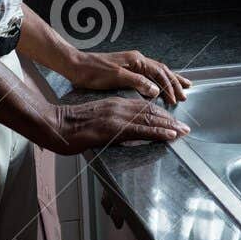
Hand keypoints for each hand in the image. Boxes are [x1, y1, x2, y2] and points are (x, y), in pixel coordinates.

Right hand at [46, 97, 189, 153]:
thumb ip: (109, 121)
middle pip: (151, 111)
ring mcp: (117, 117)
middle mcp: (118, 107)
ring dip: (169, 126)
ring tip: (183, 131)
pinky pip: (141, 130)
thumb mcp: (94, 118)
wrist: (55, 124)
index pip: (143, 106)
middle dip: (170, 119)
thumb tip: (120, 130)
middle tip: (185, 127)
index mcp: (114, 103)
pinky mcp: (114, 129)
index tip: (172, 119)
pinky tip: (170, 136)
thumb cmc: (69, 125)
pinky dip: (159, 132)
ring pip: (150, 119)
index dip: (160, 113)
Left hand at [67, 49, 191, 104]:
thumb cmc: (93, 71)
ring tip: (181, 87)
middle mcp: (136, 60)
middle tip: (186, 94)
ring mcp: (131, 64)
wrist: (76, 66)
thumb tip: (156, 90)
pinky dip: (158, 81)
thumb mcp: (116, 77)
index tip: (177, 100)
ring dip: (169, 81)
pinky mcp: (125, 70)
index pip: (160, 73)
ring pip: (157, 72)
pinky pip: (148, 75)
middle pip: (162, 71)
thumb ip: (138, 82)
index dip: (170, 87)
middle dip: (175, 82)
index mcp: (136, 60)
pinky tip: (159, 87)